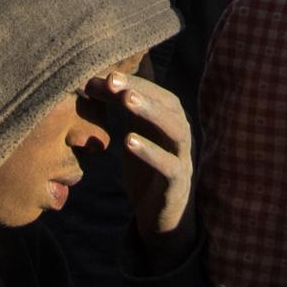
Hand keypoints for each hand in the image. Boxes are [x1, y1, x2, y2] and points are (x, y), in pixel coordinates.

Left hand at [100, 72, 194, 250]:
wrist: (161, 215)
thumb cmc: (146, 167)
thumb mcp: (134, 132)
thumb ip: (125, 105)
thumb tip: (103, 71)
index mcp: (171, 118)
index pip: (155, 91)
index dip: (131, 79)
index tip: (103, 72)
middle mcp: (182, 132)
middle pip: (167, 104)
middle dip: (140, 88)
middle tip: (113, 79)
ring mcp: (183, 157)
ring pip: (174, 129)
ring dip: (150, 112)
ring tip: (126, 100)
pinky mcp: (178, 182)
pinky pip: (168, 165)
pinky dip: (150, 152)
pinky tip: (128, 141)